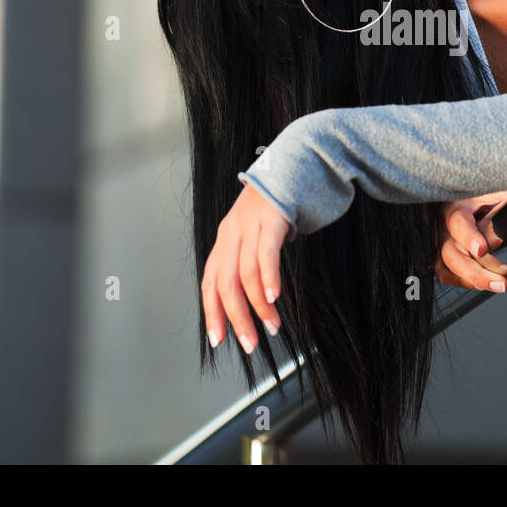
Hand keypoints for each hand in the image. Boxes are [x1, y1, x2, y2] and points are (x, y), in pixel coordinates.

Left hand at [203, 182, 291, 353]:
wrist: (296, 163)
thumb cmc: (278, 204)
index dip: (212, 313)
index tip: (218, 340)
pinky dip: (268, 278)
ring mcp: (251, 225)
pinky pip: (266, 253)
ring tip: (271, 326)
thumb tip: (252, 295)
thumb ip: (249, 258)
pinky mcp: (272, 218)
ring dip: (258, 306)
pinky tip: (274, 297)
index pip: (210, 282)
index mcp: (225, 240)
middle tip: (249, 343)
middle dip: (236, 318)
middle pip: (225, 283)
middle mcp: (232, 233)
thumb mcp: (255, 232)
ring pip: (246, 274)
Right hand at [435, 189, 506, 292]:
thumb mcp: (500, 197)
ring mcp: (442, 238)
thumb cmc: (493, 193)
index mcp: (459, 204)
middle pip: (450, 252)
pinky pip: (446, 272)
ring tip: (496, 284)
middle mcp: (445, 223)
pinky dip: (465, 281)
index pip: (458, 222)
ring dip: (471, 280)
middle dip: (475, 272)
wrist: (484, 190)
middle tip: (500, 282)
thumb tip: (493, 242)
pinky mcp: (444, 250)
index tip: (481, 250)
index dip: (468, 237)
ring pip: (446, 266)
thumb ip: (497, 219)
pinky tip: (484, 282)